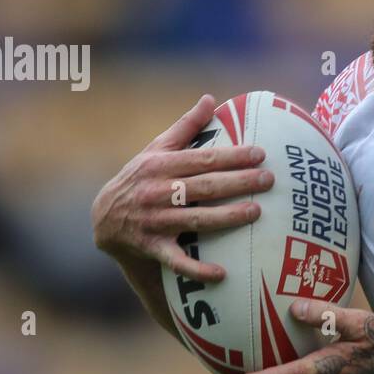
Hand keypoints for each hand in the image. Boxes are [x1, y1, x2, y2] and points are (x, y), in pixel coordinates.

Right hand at [90, 93, 272, 280]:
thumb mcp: (155, 150)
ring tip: (256, 212)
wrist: (104, 218)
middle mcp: (158, 192)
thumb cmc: (140, 178)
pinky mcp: (153, 248)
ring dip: (227, 218)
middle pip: (205, 187)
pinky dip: (197, 269)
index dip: (232, 156)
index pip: (203, 159)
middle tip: (269, 180)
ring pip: (196, 220)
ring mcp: (155, 221)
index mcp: (161, 166)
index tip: (260, 153)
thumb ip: (185, 127)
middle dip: (238, 183)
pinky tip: (221, 274)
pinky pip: (177, 261)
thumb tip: (211, 99)